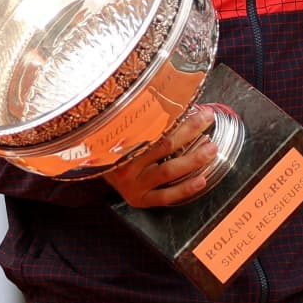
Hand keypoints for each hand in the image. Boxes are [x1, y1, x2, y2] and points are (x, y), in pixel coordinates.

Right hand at [103, 105, 218, 206]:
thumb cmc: (110, 146)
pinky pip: (166, 196)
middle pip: (164, 145)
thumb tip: (176, 102)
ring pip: (168, 171)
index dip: (179, 117)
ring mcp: (133, 183)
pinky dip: (185, 188)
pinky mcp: (139, 199)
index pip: (155, 127)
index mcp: (121, 141)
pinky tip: (201, 180)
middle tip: (207, 119)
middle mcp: (125, 163)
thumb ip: (141, 119)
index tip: (198, 108)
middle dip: (190, 131)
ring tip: (211, 149)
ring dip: (193, 159)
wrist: (91, 169)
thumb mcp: (119, 130)